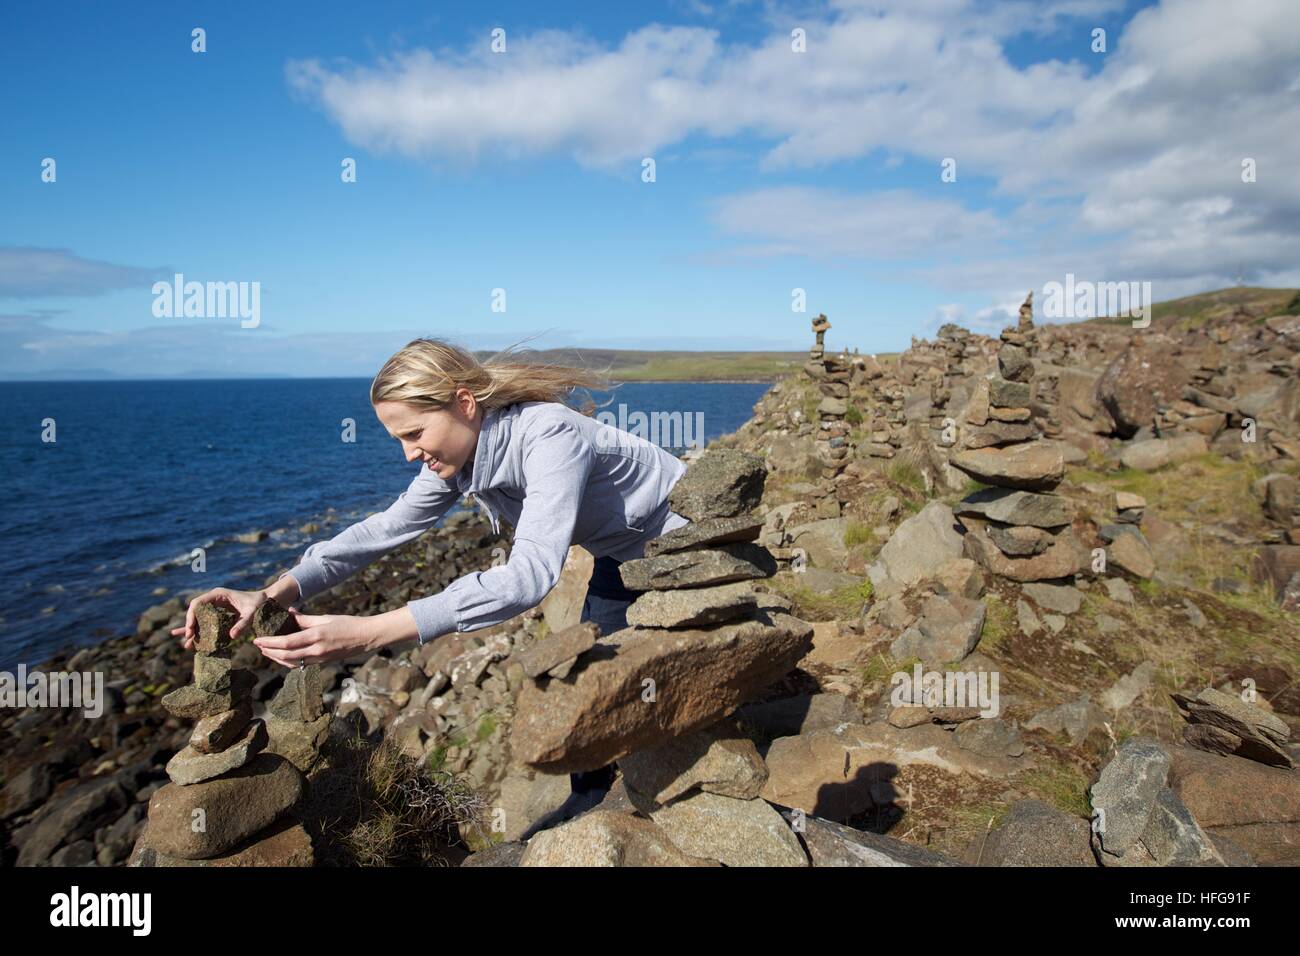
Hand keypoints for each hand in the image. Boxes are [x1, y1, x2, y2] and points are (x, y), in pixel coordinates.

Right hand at [170, 587, 268, 649]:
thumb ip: (242, 623)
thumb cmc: (259, 603)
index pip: (198, 603)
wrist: (267, 600)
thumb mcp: (252, 613)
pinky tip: (195, 643)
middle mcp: (214, 599)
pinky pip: (207, 623)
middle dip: (190, 625)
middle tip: (189, 639)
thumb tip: (231, 636)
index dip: (191, 616)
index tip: (191, 630)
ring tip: (187, 644)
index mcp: (218, 594)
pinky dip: (202, 632)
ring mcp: (215, 607)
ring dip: (194, 631)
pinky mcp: (219, 615)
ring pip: (199, 618)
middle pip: (195, 611)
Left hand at [252, 610, 385, 667]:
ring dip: (276, 658)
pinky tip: (282, 657)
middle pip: (286, 655)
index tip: (258, 639)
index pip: (287, 642)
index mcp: (317, 636)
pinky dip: (288, 662)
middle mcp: (317, 650)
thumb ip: (306, 618)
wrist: (367, 637)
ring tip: (266, 652)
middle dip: (269, 651)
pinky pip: (300, 665)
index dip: (270, 642)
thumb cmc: (348, 624)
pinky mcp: (323, 662)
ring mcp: (320, 659)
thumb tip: (289, 613)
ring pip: (291, 663)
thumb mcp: (326, 618)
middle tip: (258, 646)